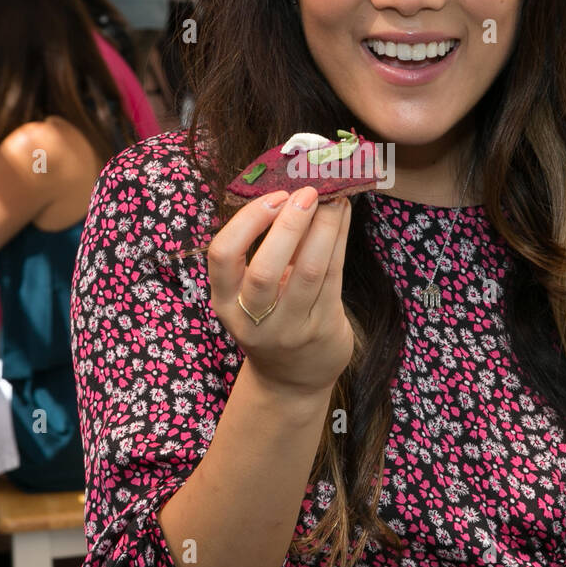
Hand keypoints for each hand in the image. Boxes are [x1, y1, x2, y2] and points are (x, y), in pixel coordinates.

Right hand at [207, 187, 353, 399]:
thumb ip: (262, 249)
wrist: (293, 379)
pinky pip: (333, 277)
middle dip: (289, 225)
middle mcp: (253, 319)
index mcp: (225, 302)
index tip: (272, 198)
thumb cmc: (270, 319)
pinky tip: (343, 217)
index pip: (222, 256)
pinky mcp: (323, 329)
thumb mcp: (251, 292)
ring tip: (333, 198)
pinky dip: (339, 240)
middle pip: (265, 270)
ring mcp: (290, 329)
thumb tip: (290, 188)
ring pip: (309, 271)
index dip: (247, 222)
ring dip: (324, 227)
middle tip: (307, 192)